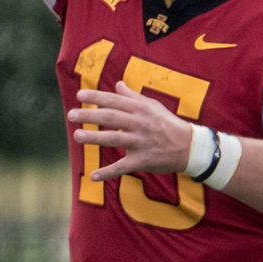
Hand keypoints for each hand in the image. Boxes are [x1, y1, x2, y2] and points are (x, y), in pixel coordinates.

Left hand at [67, 81, 194, 181]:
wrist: (190, 148)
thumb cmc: (169, 125)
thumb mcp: (154, 107)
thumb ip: (133, 97)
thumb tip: (117, 84)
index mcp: (141, 110)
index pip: (115, 101)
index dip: (96, 97)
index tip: (79, 95)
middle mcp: (140, 124)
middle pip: (111, 117)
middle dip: (90, 115)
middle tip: (71, 115)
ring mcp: (141, 143)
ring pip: (115, 139)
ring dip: (95, 138)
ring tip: (77, 136)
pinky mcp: (143, 161)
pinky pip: (123, 167)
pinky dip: (108, 173)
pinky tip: (93, 177)